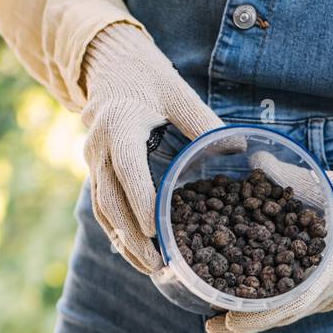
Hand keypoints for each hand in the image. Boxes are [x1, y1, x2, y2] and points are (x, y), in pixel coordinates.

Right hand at [81, 23, 224, 272]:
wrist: (109, 64)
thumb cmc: (149, 78)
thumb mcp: (178, 94)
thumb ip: (204, 122)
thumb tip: (240, 147)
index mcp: (119, 124)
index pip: (127, 168)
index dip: (139, 200)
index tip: (153, 229)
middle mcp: (98, 145)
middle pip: (110, 199)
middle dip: (131, 236)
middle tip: (156, 264)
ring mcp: (92, 160)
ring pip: (103, 209)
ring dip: (123, 241)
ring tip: (149, 268)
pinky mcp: (94, 170)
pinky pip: (102, 206)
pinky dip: (117, 232)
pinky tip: (136, 253)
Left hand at [204, 157, 332, 332]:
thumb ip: (294, 178)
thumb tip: (254, 158)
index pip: (296, 299)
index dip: (261, 315)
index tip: (230, 321)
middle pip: (289, 315)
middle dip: (250, 325)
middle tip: (212, 328)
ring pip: (295, 313)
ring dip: (259, 320)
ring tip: (219, 321)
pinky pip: (305, 304)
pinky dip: (277, 307)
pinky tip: (251, 302)